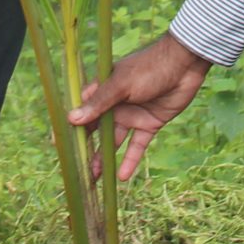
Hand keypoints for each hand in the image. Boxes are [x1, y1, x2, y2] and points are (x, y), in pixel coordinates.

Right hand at [66, 32, 212, 180]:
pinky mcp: (150, 124)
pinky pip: (137, 145)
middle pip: (96, 130)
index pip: (82, 110)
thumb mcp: (121, 84)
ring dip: (104, 158)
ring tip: (94, 179)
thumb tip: (72, 119)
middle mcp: (115, 105)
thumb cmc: (149, 67)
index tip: (59, 145)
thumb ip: (99, 103)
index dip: (71, 126)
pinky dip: (130, 160)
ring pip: (114, 141)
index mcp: (103, 90)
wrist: (184, 64)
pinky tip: (122, 177)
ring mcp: (132, 115)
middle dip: (86, 148)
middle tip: (77, 169)